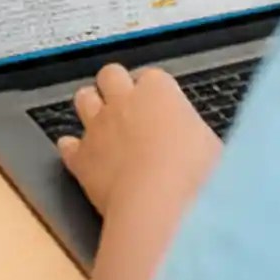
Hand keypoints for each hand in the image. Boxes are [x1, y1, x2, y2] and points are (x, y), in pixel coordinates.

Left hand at [58, 64, 221, 216]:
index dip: (155, 91)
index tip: (161, 106)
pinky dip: (73, 149)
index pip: (152, 76)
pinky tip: (83, 157)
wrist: (157, 204)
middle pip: (110, 74)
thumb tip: (197, 141)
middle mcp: (123, 100)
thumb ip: (195, 134)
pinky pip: (67, 144)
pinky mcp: (80, 158)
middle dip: (115, 86)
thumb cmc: (195, 173)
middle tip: (127, 106)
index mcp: (159, 91)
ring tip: (103, 124)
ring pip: (83, 98)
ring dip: (91, 107)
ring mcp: (97, 127)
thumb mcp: (211, 146)